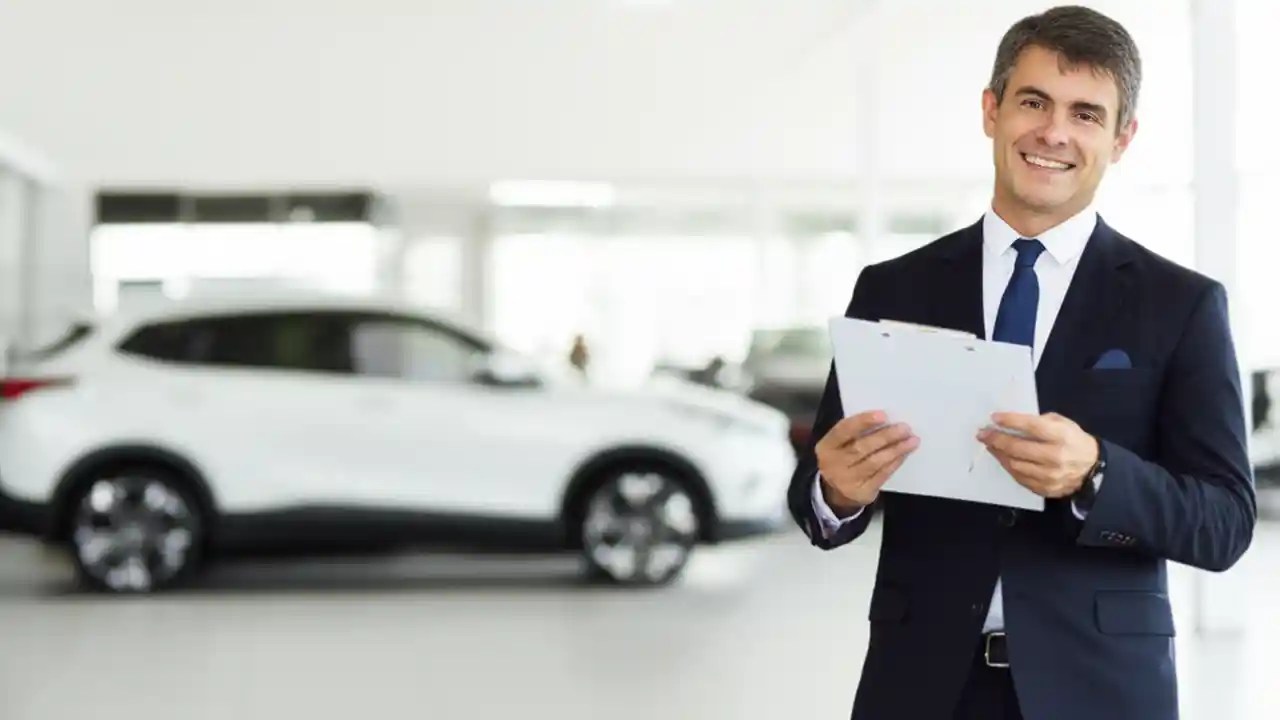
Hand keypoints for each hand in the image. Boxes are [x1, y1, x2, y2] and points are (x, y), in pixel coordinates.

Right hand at [816, 410, 919, 515]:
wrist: (836, 492)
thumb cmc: (842, 459)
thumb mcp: (838, 445)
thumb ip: (854, 433)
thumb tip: (885, 420)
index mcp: (826, 446)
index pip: (843, 430)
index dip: (862, 421)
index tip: (883, 415)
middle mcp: (834, 464)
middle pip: (861, 447)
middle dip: (885, 436)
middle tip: (905, 427)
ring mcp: (847, 480)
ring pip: (874, 462)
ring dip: (896, 450)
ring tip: (912, 440)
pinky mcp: (862, 492)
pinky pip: (882, 475)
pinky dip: (895, 463)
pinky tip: (904, 454)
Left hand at [977, 412, 1098, 498]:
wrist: (1092, 468)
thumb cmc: (1073, 440)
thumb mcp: (1062, 423)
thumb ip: (1039, 421)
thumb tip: (1011, 422)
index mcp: (1061, 436)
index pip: (1031, 427)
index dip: (1010, 421)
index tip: (994, 418)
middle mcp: (1055, 457)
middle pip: (1018, 449)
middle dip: (996, 439)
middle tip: (983, 433)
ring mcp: (1050, 476)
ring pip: (1015, 465)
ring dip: (999, 454)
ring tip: (990, 445)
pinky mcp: (1045, 488)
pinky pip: (1019, 478)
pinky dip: (1008, 466)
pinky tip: (1002, 457)